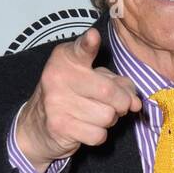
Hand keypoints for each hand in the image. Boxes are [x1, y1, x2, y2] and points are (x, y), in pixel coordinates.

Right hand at [15, 24, 142, 172]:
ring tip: (94, 115)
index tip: (93, 37)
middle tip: (117, 105)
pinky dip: (98, 134)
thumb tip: (135, 103)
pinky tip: (86, 128)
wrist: (38, 125)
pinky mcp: (60, 126)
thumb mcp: (93, 79)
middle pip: (109, 92)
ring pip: (107, 116)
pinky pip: (98, 134)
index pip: (81, 50)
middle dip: (122, 103)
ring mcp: (56, 102)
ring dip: (108, 120)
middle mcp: (58, 77)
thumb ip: (118, 84)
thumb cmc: (73, 97)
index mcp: (66, 58)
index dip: (89, 44)